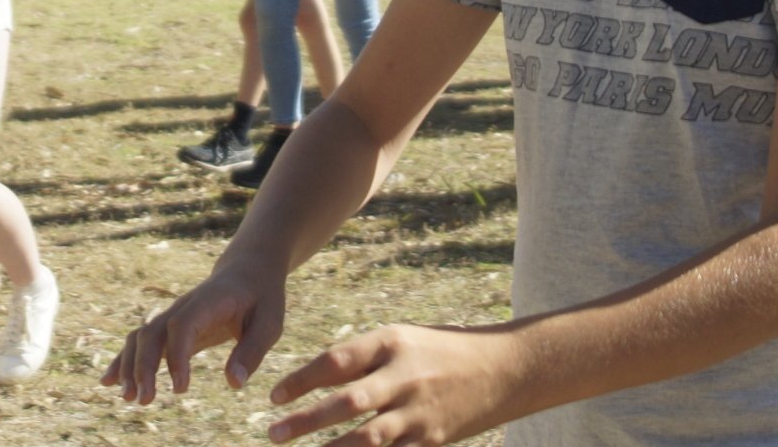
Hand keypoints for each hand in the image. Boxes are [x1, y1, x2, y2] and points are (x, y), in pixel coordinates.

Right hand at [101, 258, 286, 404]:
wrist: (247, 271)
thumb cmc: (262, 298)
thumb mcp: (269, 323)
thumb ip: (252, 351)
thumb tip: (234, 383)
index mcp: (208, 302)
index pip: (182, 325)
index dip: (177, 356)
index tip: (180, 388)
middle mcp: (183, 307)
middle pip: (152, 332)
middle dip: (144, 366)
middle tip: (145, 400)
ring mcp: (172, 316)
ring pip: (140, 337)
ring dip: (130, 366)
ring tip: (129, 398)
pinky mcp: (170, 328)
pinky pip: (140, 342)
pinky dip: (123, 361)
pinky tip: (109, 382)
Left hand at [267, 323, 522, 445]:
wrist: (503, 368)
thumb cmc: (439, 350)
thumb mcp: (400, 340)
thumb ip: (360, 359)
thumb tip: (312, 380)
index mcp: (391, 342)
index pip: (336, 361)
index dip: (301, 380)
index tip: (274, 397)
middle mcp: (404, 376)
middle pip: (347, 401)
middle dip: (307, 421)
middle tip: (273, 433)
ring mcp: (420, 411)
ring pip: (368, 438)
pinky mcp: (433, 439)